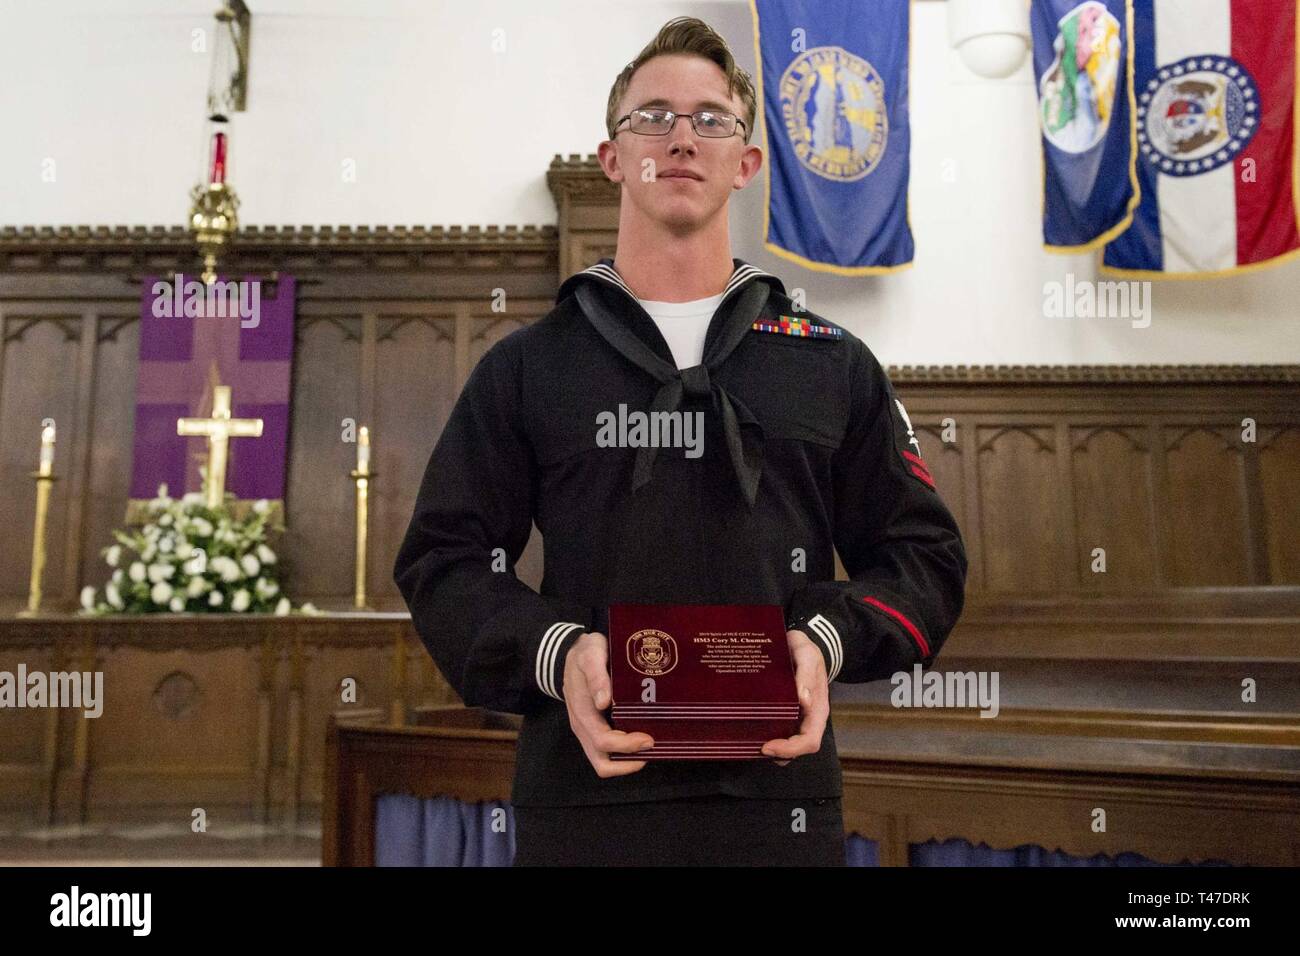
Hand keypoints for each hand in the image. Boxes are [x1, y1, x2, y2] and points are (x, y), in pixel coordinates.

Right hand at [562, 631, 654, 776]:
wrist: (572, 652)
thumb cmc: (584, 653)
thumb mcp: (590, 655)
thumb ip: (596, 676)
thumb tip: (603, 702)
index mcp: (582, 712)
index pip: (602, 742)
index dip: (626, 746)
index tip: (648, 739)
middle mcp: (583, 727)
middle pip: (602, 763)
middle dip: (628, 762)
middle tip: (651, 745)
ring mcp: (587, 730)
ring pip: (604, 762)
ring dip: (627, 761)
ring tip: (648, 747)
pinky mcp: (594, 729)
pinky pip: (607, 752)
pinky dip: (624, 753)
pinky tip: (641, 738)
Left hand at [761, 629, 829, 766]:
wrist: (806, 645)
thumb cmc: (807, 650)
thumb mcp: (807, 654)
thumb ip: (806, 673)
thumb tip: (804, 700)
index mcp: (819, 709)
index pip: (810, 740)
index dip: (790, 749)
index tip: (768, 746)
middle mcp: (810, 718)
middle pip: (799, 748)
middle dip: (779, 753)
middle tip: (756, 748)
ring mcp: (800, 718)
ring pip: (790, 744)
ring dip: (774, 750)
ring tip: (753, 744)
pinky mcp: (789, 714)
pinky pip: (782, 733)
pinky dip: (770, 738)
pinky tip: (753, 733)